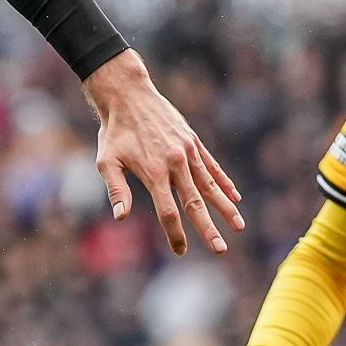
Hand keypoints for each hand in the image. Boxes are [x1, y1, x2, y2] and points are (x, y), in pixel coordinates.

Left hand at [83, 50, 243, 255]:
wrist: (129, 94)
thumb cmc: (114, 132)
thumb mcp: (106, 161)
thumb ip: (117, 190)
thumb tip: (121, 218)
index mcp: (154, 172)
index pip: (168, 211)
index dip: (175, 233)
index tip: (181, 251)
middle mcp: (175, 163)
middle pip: (195, 202)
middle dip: (208, 229)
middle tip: (221, 250)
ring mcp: (187, 151)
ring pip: (209, 185)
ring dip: (224, 207)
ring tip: (239, 226)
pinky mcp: (193, 141)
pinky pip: (212, 166)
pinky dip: (224, 182)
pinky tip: (235, 197)